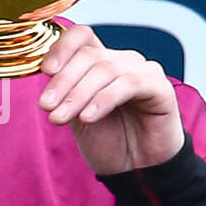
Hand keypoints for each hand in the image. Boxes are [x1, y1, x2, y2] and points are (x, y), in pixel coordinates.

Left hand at [37, 24, 185, 175]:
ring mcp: (144, 72)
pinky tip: (88, 117)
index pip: (82, 36)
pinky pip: (129, 85)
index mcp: (101, 61)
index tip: (45, 71)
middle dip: (63, 81)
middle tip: (46, 105)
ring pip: (106, 69)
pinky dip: (103, 100)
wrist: (136, 169)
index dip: (62, 47)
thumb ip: (63, 92)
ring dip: (78, 94)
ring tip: (60, 118)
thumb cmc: (109, 139)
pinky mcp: (160, 88)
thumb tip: (44, 75)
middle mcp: (123, 61)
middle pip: (89, 55)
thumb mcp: (75, 113)